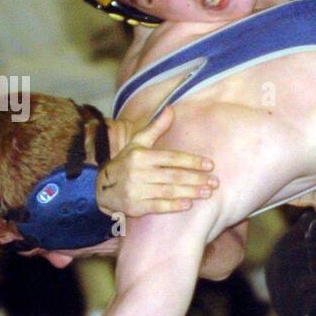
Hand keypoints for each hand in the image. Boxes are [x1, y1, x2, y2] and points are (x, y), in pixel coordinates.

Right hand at [96, 106, 216, 217]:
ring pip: (168, 191)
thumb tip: (170, 109)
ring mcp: (136, 190)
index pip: (171, 158)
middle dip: (196, 179)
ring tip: (208, 193)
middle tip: (215, 182)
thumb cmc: (126, 163)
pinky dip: (173, 206)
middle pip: (173, 175)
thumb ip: (155, 128)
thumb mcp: (137, 143)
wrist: (100, 189)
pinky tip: (188, 204)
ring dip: (190, 192)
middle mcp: (138, 172)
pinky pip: (157, 206)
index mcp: (141, 155)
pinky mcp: (134, 207)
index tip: (210, 165)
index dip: (192, 161)